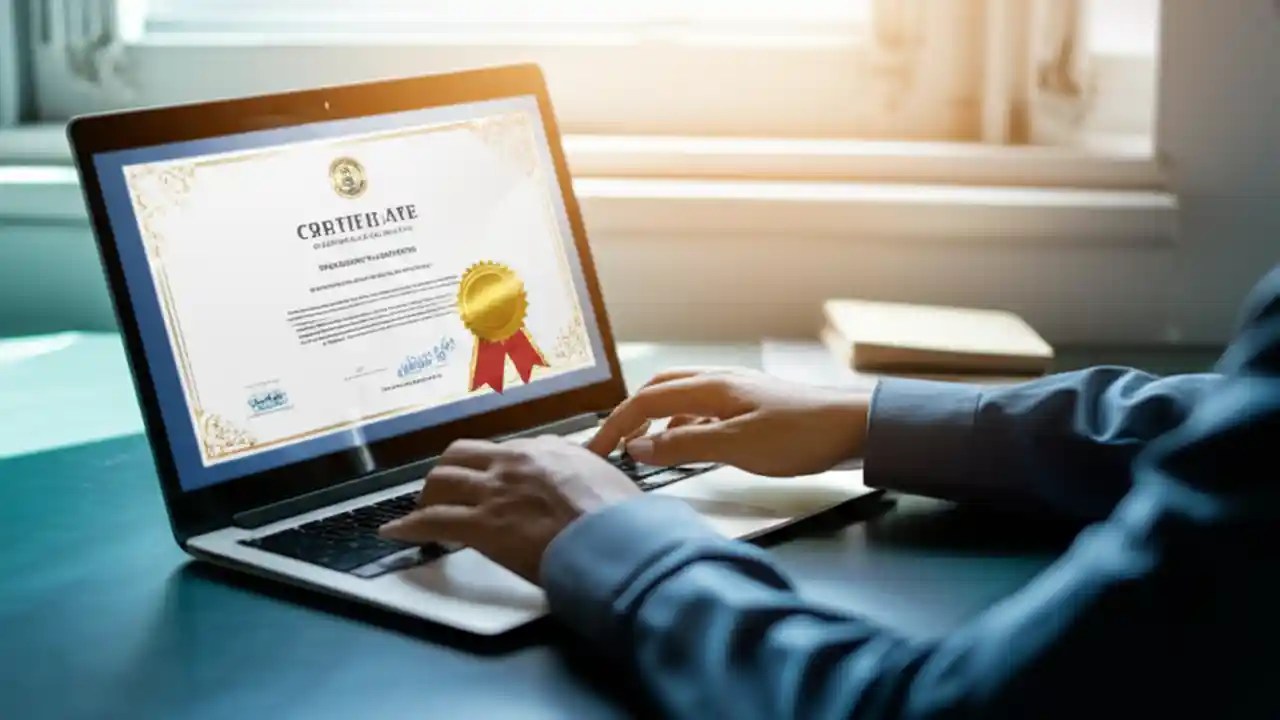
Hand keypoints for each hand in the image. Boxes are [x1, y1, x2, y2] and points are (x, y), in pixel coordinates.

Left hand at [378, 436, 640, 583]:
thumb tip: (591, 482)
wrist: (616, 540)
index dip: (488, 467)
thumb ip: (588, 475)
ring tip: (420, 511)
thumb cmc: (621, 518)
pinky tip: (396, 532)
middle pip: (460, 456)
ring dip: (426, 497)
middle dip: (446, 474)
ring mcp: (495, 492)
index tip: (485, 479)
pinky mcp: (481, 525)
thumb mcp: (609, 480)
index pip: (503, 451)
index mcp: (546, 450)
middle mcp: (514, 462)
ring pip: (441, 482)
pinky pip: (433, 521)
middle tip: (442, 491)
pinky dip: (409, 527)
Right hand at [586, 367, 870, 476]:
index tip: (594, 452)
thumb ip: (683, 446)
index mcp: (710, 386)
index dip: (614, 425)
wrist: (854, 426)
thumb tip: (637, 448)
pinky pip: (702, 411)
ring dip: (656, 421)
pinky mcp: (750, 406)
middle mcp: (718, 381)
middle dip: (630, 415)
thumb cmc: (800, 435)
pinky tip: (689, 447)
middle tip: (612, 445)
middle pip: (658, 390)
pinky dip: (683, 427)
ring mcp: (735, 392)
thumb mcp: (735, 446)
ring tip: (644, 450)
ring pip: (680, 400)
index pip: (644, 400)